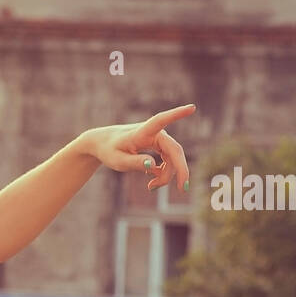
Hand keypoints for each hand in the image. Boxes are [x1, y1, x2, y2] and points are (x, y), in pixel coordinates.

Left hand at [81, 104, 195, 192]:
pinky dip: (162, 173)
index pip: (161, 120)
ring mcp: (159, 140)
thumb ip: (135, 163)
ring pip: (172, 159)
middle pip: (174, 151)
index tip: (192, 107)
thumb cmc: (109, 150)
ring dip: (165, 176)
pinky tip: (152, 182)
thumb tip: (152, 166)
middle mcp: (155, 133)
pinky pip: (168, 162)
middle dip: (180, 170)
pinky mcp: (160, 146)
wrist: (104, 144)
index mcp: (143, 132)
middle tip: (183, 188)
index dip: (177, 114)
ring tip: (150, 188)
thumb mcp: (118, 161)